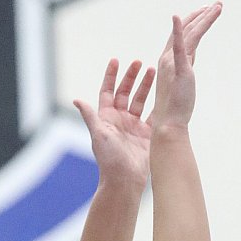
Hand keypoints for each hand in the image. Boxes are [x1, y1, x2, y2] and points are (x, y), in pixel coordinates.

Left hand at [73, 57, 155, 189]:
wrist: (124, 180)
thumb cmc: (109, 159)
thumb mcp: (98, 134)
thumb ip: (90, 116)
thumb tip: (77, 100)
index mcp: (106, 118)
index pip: (107, 91)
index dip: (111, 76)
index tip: (116, 60)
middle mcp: (120, 120)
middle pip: (125, 92)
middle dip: (131, 76)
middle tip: (139, 62)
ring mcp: (134, 126)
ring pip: (140, 100)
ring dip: (145, 86)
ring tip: (153, 70)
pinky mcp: (146, 134)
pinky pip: (153, 115)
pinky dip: (158, 104)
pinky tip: (164, 92)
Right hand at [151, 1, 221, 129]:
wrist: (169, 124)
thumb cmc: (176, 108)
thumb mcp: (183, 80)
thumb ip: (185, 66)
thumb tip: (192, 57)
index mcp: (168, 60)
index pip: (181, 35)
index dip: (193, 21)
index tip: (205, 12)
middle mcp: (168, 58)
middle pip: (187, 30)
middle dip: (202, 15)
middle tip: (217, 4)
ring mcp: (173, 63)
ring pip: (190, 34)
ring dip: (204, 18)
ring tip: (218, 7)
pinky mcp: (179, 70)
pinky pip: (178, 47)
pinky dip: (177, 31)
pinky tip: (176, 18)